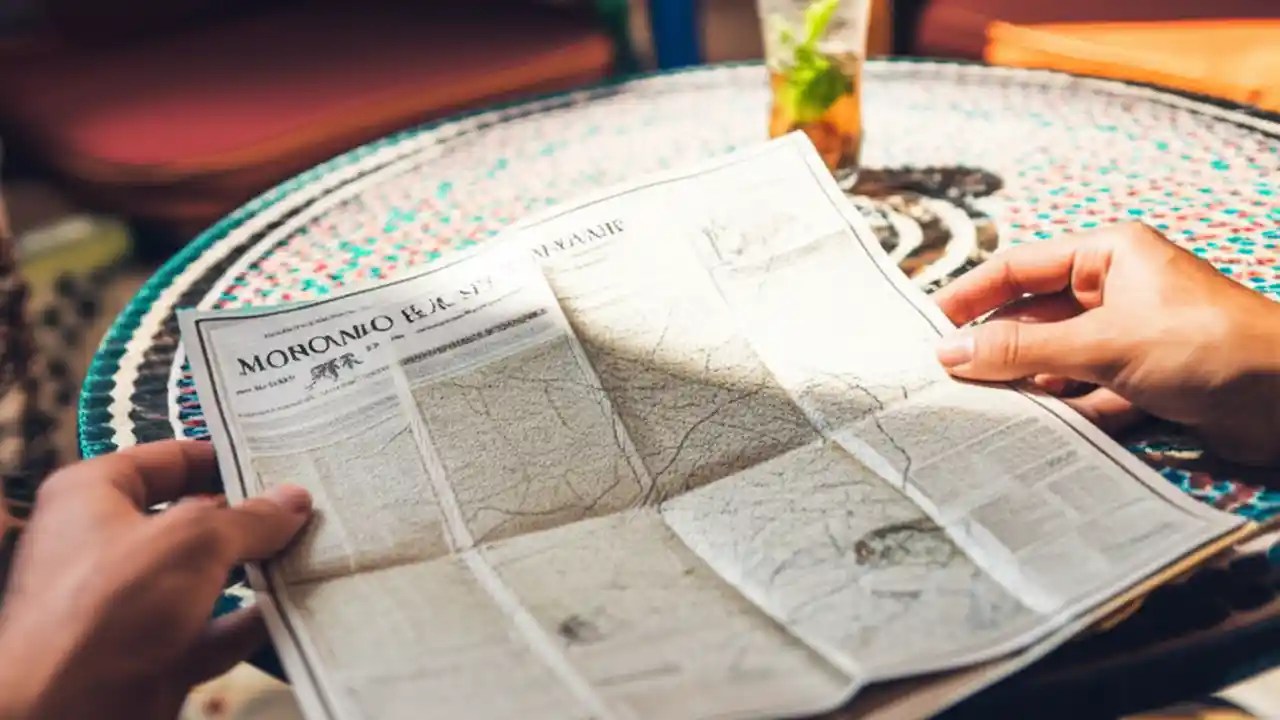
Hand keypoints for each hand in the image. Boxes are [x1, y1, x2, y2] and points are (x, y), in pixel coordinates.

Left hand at [0, 441, 310, 719]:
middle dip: (248, 518)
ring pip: (205, 575)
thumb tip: (293, 500)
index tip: (277, 462)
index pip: (166, 459)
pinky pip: (211, 627)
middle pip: (191, 519)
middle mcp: (106, 544)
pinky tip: (292, 608)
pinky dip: (249, 621)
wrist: (65, 711)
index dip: (222, 457)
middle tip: (306, 508)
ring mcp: (129, 602)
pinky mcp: (150, 651)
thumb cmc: (108, 606)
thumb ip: (249, 519)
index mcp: (91, 496)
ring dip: (255, 570)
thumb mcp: (192, 542)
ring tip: (311, 552)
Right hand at [933, 222, 1279, 465]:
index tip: (930, 326)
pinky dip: (1064, 410)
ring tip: (977, 408)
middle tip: (945, 378)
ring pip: (1059, 360)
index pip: (1020, 268)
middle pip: (1036, 318)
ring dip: (1026, 384)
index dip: (972, 295)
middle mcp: (1118, 291)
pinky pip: (1089, 393)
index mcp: (1110, 255)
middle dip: (996, 349)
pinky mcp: (1148, 382)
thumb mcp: (1102, 344)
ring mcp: (1134, 338)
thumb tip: (950, 354)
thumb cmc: (1207, 347)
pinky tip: (1032, 428)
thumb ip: (1022, 352)